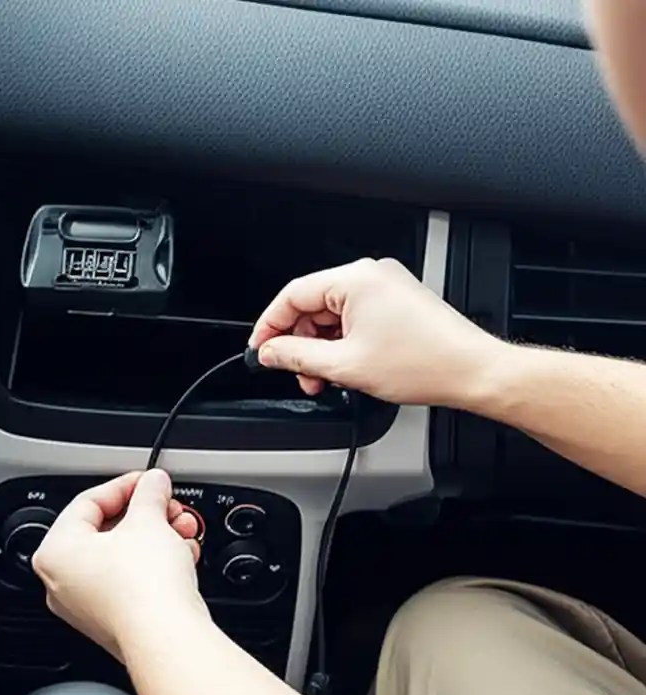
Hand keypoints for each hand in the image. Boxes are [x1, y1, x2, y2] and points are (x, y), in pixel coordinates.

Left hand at [31, 469, 206, 661]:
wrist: (167, 638)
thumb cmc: (144, 586)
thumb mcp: (148, 520)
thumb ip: (149, 493)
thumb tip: (153, 483)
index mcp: (55, 551)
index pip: (87, 503)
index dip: (124, 485)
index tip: (148, 481)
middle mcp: (63, 581)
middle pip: (106, 531)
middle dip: (146, 515)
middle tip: (168, 506)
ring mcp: (87, 606)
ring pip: (122, 557)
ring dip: (156, 537)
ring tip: (182, 529)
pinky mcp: (114, 622)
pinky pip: (131, 582)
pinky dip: (155, 565)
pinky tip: (181, 555)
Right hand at [248, 258, 502, 407]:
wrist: (474, 372)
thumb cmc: (425, 363)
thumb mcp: (345, 366)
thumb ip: (297, 356)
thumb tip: (270, 352)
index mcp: (355, 279)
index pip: (292, 295)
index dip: (269, 326)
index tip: (261, 350)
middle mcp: (371, 275)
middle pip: (312, 304)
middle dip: (300, 343)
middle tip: (297, 373)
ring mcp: (386, 286)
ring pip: (333, 314)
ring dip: (322, 347)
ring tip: (324, 378)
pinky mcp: (397, 301)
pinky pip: (355, 316)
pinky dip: (343, 342)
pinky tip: (344, 367)